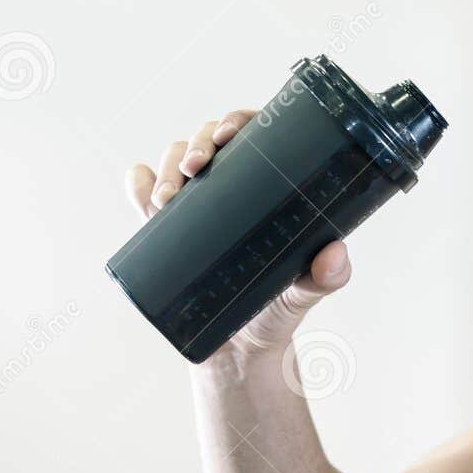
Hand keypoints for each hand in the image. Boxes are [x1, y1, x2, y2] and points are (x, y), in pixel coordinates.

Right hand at [124, 109, 352, 356]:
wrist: (240, 351)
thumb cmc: (278, 309)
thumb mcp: (306, 291)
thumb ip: (326, 276)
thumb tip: (335, 254)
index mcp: (267, 185)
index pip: (253, 134)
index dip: (235, 121)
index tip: (226, 134)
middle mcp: (229, 187)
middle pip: (206, 141)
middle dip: (194, 144)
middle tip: (194, 167)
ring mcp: (195, 206)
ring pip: (172, 162)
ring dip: (164, 168)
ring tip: (166, 199)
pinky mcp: (165, 228)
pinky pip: (143, 194)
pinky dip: (137, 184)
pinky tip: (142, 190)